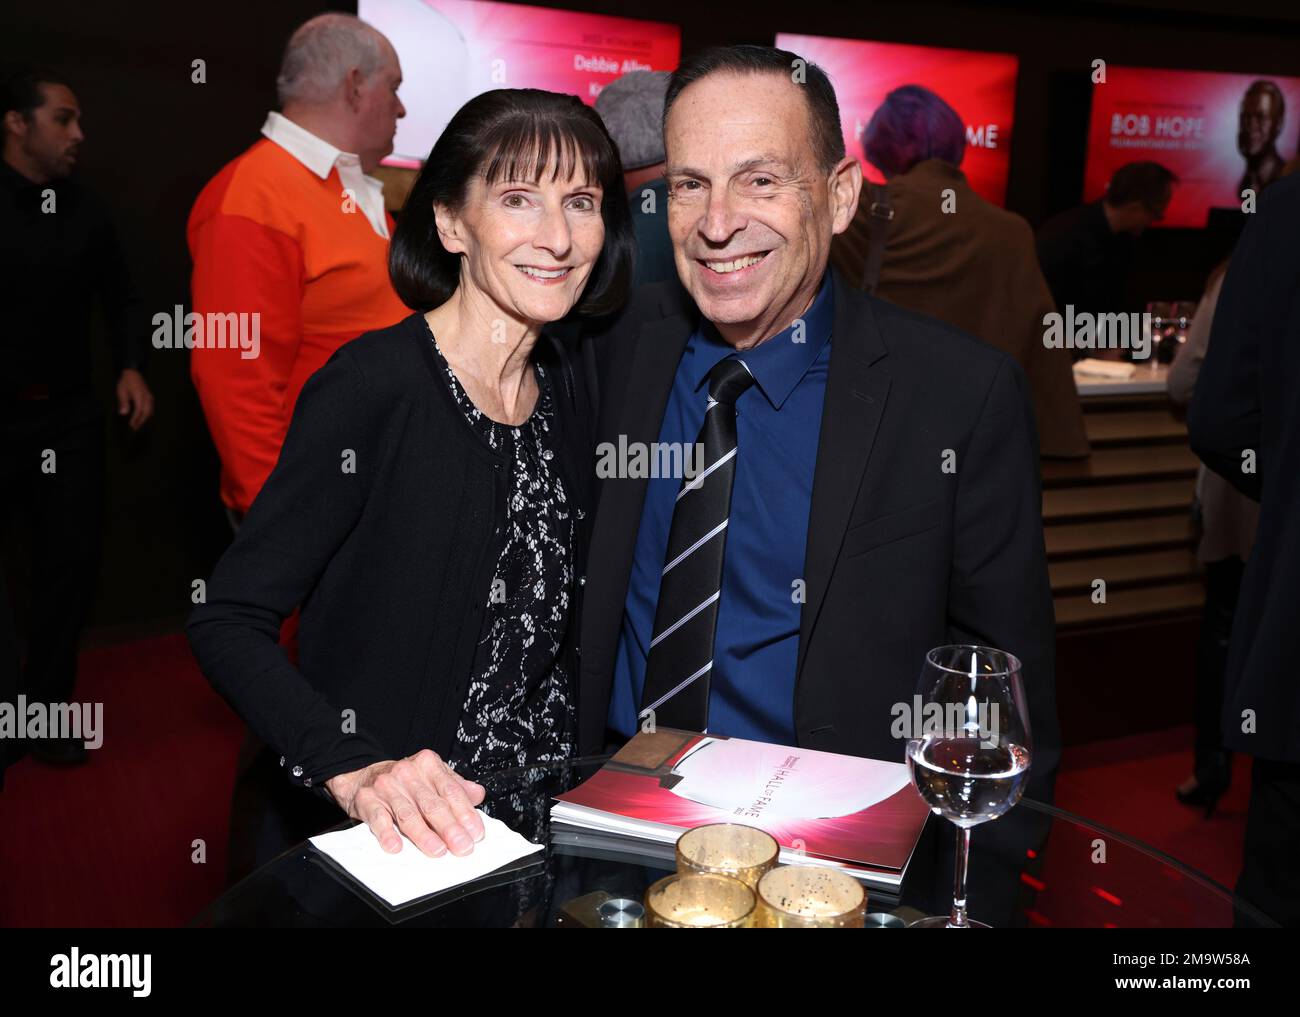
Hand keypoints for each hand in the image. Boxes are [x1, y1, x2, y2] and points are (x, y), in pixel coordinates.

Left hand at [115, 368, 153, 429]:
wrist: (132, 372)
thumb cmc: (126, 382)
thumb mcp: (121, 391)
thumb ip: (123, 402)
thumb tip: (123, 413)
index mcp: (140, 396)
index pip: (139, 411)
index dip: (135, 419)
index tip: (131, 426)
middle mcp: (147, 398)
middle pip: (146, 413)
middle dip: (141, 421)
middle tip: (135, 429)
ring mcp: (150, 397)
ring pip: (150, 411)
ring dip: (145, 419)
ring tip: (139, 425)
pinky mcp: (150, 397)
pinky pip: (151, 408)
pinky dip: (148, 414)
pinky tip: (143, 417)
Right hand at [324, 749, 486, 856]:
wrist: (362, 776)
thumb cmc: (403, 780)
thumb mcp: (432, 775)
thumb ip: (456, 786)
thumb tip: (478, 795)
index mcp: (428, 765)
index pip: (451, 790)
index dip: (465, 813)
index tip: (475, 832)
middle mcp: (408, 773)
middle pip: (432, 804)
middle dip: (450, 828)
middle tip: (462, 846)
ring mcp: (387, 786)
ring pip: (409, 814)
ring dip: (424, 835)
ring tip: (438, 850)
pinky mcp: (367, 800)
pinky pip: (379, 819)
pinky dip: (387, 834)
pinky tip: (396, 847)